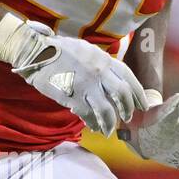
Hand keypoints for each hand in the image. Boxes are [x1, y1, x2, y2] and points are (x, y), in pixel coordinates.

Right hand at [0, 13, 149, 134]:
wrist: (35, 52)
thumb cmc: (58, 50)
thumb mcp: (85, 49)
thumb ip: (100, 62)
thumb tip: (111, 77)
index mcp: (103, 58)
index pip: (128, 76)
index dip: (138, 92)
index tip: (143, 104)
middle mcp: (98, 72)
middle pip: (122, 95)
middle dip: (127, 109)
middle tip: (127, 118)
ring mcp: (86, 85)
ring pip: (107, 110)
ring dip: (110, 122)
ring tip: (110, 129)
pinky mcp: (72, 96)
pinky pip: (88, 115)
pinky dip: (93, 123)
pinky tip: (94, 127)